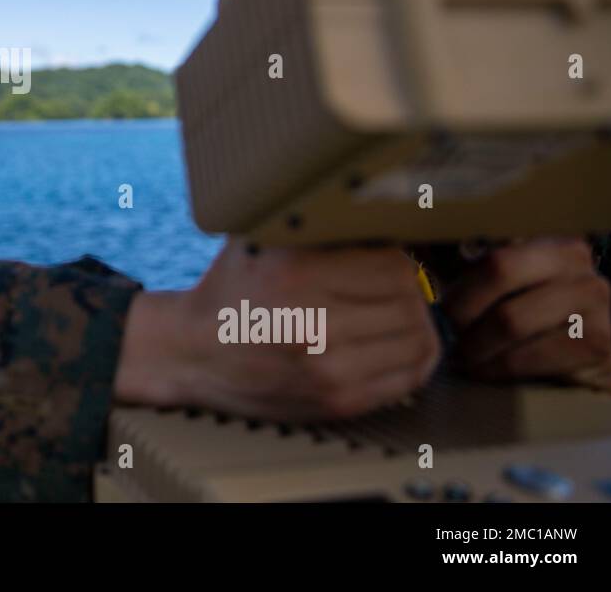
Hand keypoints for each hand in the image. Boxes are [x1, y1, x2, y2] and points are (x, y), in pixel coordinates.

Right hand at [113, 239, 438, 420]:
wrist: (191, 354)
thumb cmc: (230, 292)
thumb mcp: (259, 241)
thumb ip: (310, 222)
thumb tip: (376, 207)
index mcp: (295, 274)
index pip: (394, 264)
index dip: (401, 259)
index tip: (392, 260)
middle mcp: (312, 323)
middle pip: (410, 303)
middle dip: (413, 293)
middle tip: (401, 289)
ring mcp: (327, 368)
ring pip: (419, 342)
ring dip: (419, 326)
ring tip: (402, 317)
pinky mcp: (336, 402)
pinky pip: (408, 379)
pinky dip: (414, 360)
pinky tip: (397, 346)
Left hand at [440, 238, 610, 395]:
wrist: (577, 365)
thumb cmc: (522, 318)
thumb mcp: (497, 285)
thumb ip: (463, 265)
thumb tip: (409, 256)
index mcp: (544, 235)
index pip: (487, 243)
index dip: (456, 274)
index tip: (434, 302)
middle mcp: (575, 258)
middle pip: (499, 270)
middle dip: (462, 306)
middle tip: (445, 331)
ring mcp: (592, 297)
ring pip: (510, 319)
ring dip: (475, 344)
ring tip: (460, 355)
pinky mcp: (595, 341)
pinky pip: (529, 356)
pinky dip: (496, 368)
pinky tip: (483, 371)